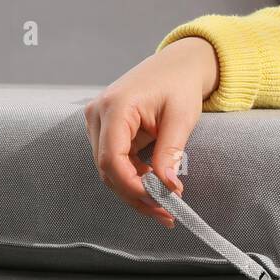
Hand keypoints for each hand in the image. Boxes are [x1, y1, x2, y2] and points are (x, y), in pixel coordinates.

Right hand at [84, 36, 219, 226]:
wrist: (176, 66)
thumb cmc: (179, 85)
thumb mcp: (181, 118)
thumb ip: (169, 153)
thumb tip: (167, 188)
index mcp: (115, 107)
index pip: (111, 159)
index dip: (132, 187)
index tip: (159, 202)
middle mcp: (98, 115)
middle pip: (108, 170)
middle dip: (136, 196)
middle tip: (167, 214)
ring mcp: (98, 123)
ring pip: (110, 171)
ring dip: (136, 192)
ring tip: (166, 207)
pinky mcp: (105, 130)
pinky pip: (115, 163)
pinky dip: (135, 180)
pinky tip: (156, 190)